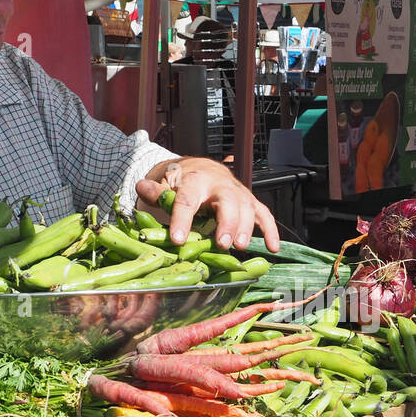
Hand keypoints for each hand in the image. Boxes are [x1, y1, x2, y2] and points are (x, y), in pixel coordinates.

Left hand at [137, 158, 280, 252]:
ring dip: (247, 227)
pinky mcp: (250, 202)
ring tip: (240, 247)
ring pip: (248, 207)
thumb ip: (156, 190)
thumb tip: (142, 186)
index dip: (182, 218)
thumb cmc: (182, 182)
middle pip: (227, 199)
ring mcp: (238, 193)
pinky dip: (271, 231)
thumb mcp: (165, 184)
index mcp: (195, 179)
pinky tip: (273, 248)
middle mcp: (220, 184)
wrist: (201, 168)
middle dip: (227, 221)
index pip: (187, 198)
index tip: (178, 239)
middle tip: (223, 243)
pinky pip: (264, 215)